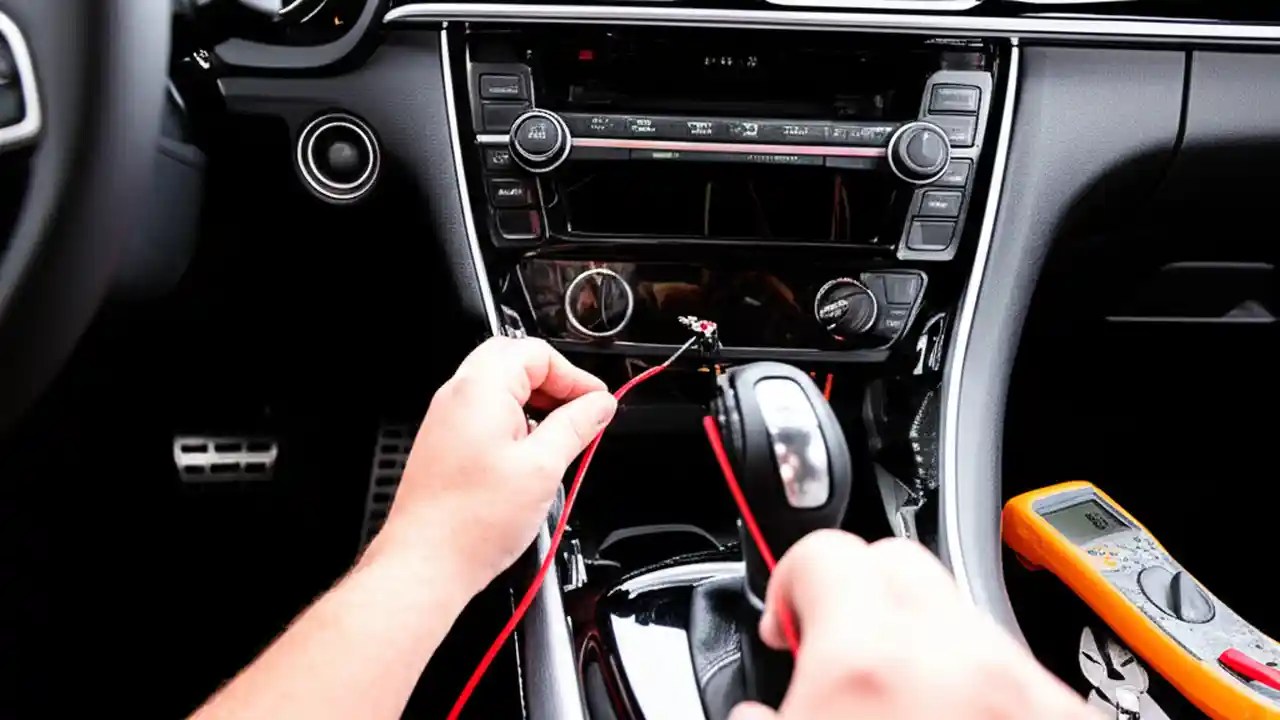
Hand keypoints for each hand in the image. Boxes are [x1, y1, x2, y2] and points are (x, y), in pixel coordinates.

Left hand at [369, 337, 616, 593]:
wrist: (427, 563)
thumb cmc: (471, 522)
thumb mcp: (543, 468)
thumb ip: (576, 426)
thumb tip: (599, 405)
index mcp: (481, 389)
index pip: (537, 353)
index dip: (574, 376)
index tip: (596, 403)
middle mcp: (457, 396)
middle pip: (515, 361)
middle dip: (554, 383)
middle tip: (582, 413)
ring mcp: (447, 420)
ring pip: (499, 388)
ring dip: (535, 404)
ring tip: (560, 439)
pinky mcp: (445, 444)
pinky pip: (485, 414)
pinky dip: (515, 423)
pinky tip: (531, 457)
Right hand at [732, 531, 1098, 719]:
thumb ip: (760, 709)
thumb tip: (756, 709)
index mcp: (866, 664)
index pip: (822, 551)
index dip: (789, 579)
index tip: (784, 620)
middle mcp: (956, 660)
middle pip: (899, 559)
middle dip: (859, 593)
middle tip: (838, 655)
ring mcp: (1024, 689)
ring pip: (963, 613)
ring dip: (924, 642)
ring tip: (902, 705)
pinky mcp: (1071, 715)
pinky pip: (1017, 667)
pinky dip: (983, 686)